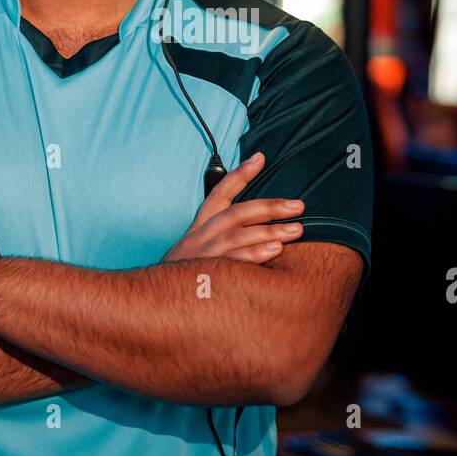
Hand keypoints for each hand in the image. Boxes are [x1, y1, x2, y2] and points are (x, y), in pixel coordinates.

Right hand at [162, 151, 304, 262]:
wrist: (158, 297)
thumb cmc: (188, 268)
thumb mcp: (198, 243)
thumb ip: (223, 230)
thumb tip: (259, 222)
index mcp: (202, 222)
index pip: (220, 191)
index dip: (240, 174)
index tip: (261, 157)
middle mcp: (202, 234)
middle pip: (237, 212)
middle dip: (270, 207)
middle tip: (298, 206)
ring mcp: (204, 253)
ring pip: (239, 236)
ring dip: (270, 231)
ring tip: (296, 229)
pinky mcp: (207, 273)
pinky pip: (235, 262)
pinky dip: (255, 255)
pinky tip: (276, 251)